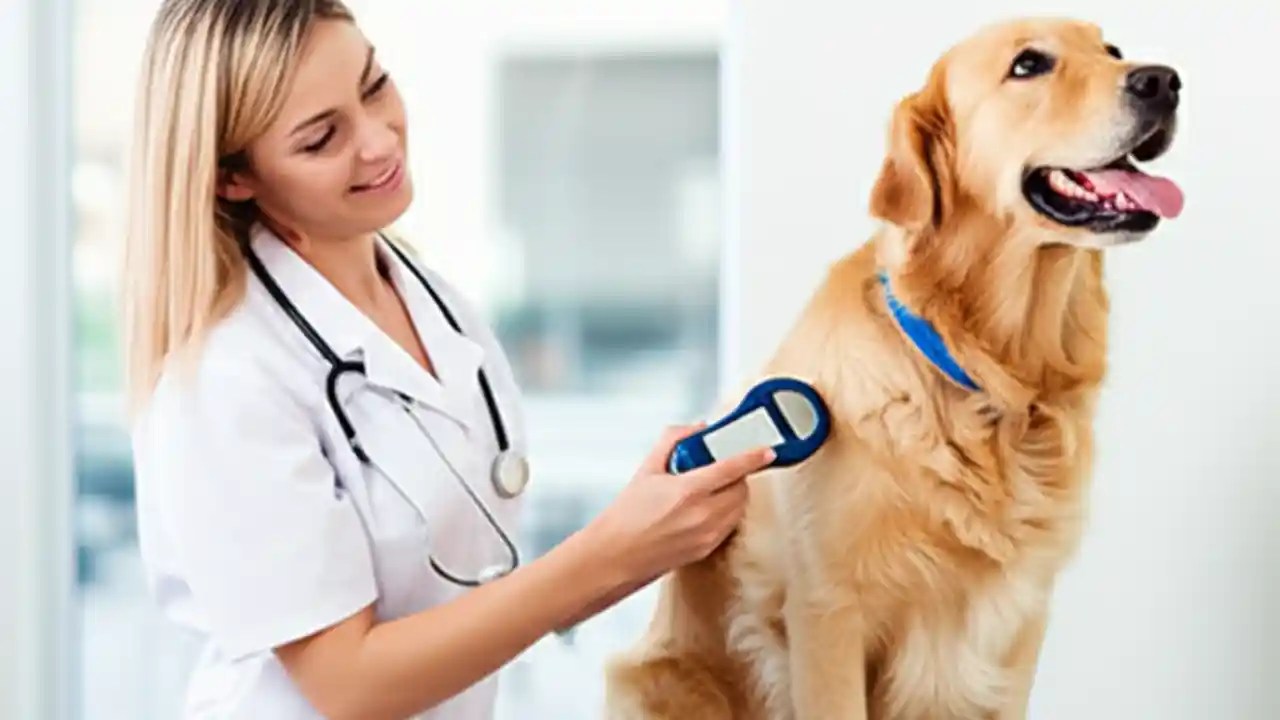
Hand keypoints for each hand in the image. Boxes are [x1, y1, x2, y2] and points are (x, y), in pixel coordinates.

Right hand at [585, 424, 774, 590]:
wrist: (616, 556)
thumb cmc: (627, 515)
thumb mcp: (647, 470)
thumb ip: (673, 441)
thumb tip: (697, 428)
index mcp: (688, 492)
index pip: (732, 469)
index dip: (753, 457)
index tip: (766, 450)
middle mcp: (702, 515)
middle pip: (741, 489)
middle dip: (738, 475)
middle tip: (723, 468)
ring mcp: (707, 536)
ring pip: (739, 508)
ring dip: (734, 494)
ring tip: (712, 488)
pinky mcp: (707, 550)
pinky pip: (730, 525)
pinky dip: (726, 512)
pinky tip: (706, 508)